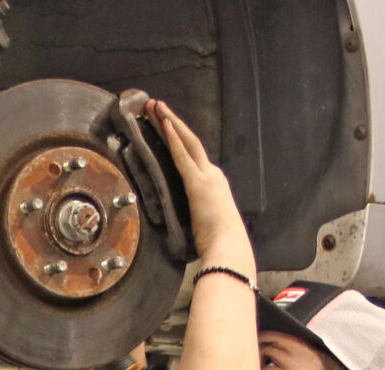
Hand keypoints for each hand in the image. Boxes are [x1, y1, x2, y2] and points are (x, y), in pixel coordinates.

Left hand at [146, 99, 250, 266]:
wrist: (229, 248)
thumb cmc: (219, 243)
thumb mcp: (206, 225)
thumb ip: (198, 217)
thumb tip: (188, 223)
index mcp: (212, 184)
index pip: (192, 155)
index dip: (178, 138)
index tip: (166, 124)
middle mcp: (212, 174)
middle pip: (189, 141)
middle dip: (172, 121)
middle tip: (156, 105)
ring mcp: (206, 176)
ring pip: (186, 142)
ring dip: (170, 122)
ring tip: (155, 106)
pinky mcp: (198, 183)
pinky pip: (183, 156)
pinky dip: (174, 139)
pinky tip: (165, 124)